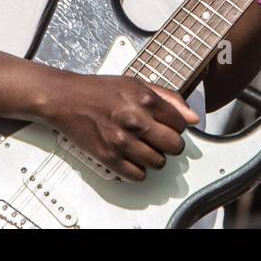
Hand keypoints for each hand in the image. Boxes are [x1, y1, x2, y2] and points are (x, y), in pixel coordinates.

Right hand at [40, 73, 199, 181]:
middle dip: (170, 144)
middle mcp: (135, 121)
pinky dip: (138, 169)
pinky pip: (138, 175)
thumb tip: (193, 118)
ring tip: (143, 146)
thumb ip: (169, 99)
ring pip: (159, 163)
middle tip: (159, 139)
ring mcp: (122, 141)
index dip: (175, 126)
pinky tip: (131, 156)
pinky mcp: (109, 157)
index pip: (181, 124)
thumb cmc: (100, 91)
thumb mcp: (138, 84)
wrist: (67, 99)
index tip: (166, 124)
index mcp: (145, 100)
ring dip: (155, 157)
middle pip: (174, 146)